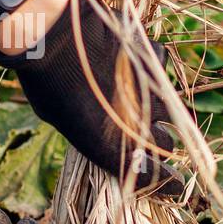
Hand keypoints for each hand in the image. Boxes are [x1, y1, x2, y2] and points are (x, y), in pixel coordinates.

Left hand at [0, 0, 175, 189]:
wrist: (54, 37)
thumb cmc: (47, 83)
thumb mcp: (61, 118)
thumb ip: (89, 130)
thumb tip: (98, 129)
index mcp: (114, 147)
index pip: (153, 177)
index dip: (166, 183)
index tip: (176, 186)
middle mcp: (140, 124)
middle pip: (168, 144)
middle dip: (161, 142)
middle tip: (149, 133)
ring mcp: (151, 91)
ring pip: (170, 107)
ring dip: (158, 105)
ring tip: (140, 94)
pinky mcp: (153, 58)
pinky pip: (160, 68)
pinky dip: (151, 69)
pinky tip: (134, 63)